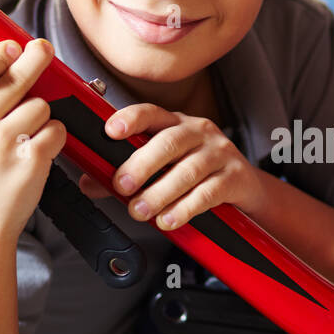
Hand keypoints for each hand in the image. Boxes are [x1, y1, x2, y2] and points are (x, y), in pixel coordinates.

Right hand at [0, 39, 66, 244]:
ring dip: (41, 116)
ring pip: (41, 105)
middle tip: (44, 49)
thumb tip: (6, 58)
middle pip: (17, 77)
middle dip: (35, 59)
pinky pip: (56, 129)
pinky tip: (36, 150)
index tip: (14, 46)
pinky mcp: (30, 160)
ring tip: (24, 136)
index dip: (1, 53)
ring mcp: (2, 143)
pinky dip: (53, 138)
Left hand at [77, 104, 266, 230]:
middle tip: (121, 186)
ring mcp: (219, 153)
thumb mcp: (163, 167)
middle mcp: (199, 132)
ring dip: (160, 193)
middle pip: (169, 142)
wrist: (244, 186)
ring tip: (140, 210)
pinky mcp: (235, 177)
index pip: (152, 113)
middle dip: (142, 164)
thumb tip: (89, 182)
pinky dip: (184, 208)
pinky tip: (169, 220)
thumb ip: (126, 174)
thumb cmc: (197, 173)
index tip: (111, 131)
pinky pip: (208, 193)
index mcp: (176, 123)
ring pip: (188, 170)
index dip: (131, 119)